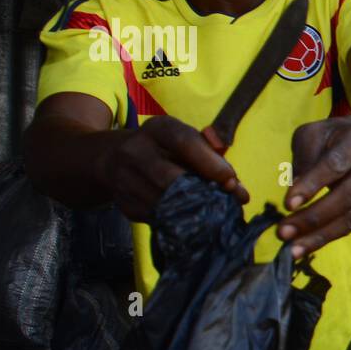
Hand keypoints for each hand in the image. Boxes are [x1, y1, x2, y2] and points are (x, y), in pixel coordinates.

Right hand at [99, 115, 248, 220]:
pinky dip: (178, 220)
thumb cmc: (165, 150)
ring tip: (212, 212)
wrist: (114, 159)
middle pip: (172, 178)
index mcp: (157, 129)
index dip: (210, 163)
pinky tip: (190, 217)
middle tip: (226, 203)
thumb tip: (236, 187)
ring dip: (193, 211)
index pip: (184, 142)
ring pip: (165, 203)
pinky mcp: (124, 203)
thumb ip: (213, 158)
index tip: (230, 180)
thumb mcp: (185, 140)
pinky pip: (157, 217)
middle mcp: (136, 150)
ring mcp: (124, 178)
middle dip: (204, 193)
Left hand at [277, 114, 350, 257]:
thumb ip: (304, 158)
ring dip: (320, 236)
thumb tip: (294, 193)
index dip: (312, 185)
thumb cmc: (336, 135)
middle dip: (313, 218)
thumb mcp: (314, 133)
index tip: (287, 204)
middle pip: (347, 197)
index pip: (335, 165)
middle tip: (283, 232)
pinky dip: (327, 238)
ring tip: (292, 249)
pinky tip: (304, 247)